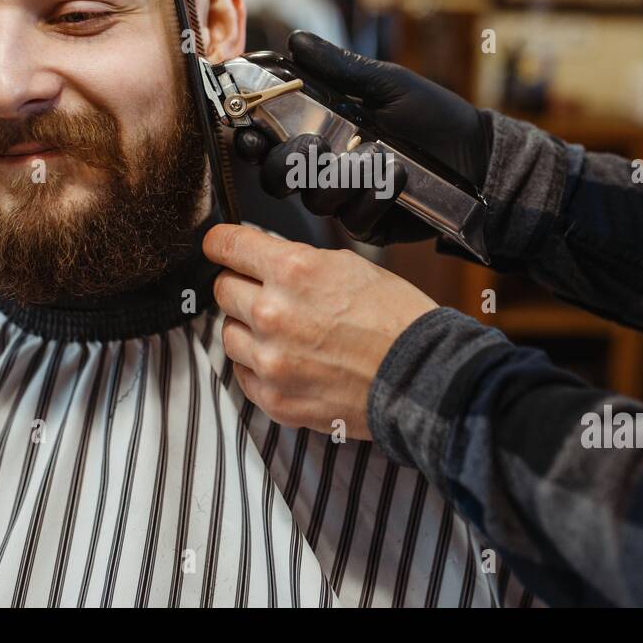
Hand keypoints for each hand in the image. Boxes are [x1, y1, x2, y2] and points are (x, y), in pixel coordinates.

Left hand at [204, 223, 437, 438]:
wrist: (423, 377)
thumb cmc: (396, 319)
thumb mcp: (349, 266)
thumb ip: (298, 263)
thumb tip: (265, 261)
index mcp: (293, 270)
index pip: (227, 246)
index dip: (221, 244)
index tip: (219, 247)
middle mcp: (273, 313)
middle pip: (222, 290)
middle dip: (241, 287)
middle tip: (268, 294)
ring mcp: (270, 360)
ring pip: (227, 333)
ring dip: (247, 329)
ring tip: (284, 333)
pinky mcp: (274, 398)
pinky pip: (242, 373)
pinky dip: (258, 365)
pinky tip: (289, 361)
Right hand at [248, 30, 490, 245]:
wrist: (476, 158)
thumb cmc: (432, 116)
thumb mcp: (387, 85)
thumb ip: (339, 69)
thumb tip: (295, 41)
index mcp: (319, 130)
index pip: (266, 139)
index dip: (249, 138)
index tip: (249, 132)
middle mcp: (324, 167)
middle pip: (275, 177)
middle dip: (286, 164)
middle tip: (315, 147)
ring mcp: (344, 199)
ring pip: (313, 199)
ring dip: (343, 177)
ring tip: (379, 156)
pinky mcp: (369, 224)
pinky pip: (354, 218)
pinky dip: (375, 195)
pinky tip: (399, 178)